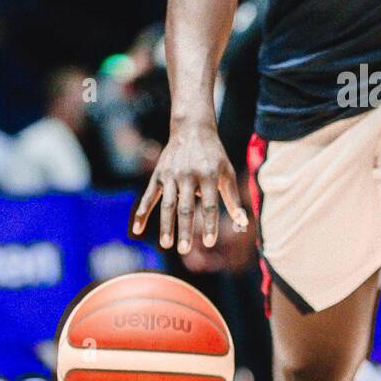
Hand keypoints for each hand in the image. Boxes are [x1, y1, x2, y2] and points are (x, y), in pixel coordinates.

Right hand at [131, 122, 247, 252]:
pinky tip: (138, 229)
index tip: (209, 242)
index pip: (210, 205)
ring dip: (166, 225)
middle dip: (184, 229)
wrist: (192, 130)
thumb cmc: (214, 156)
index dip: (209, 224)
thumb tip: (243, 224)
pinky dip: (142, 213)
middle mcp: (189, 175)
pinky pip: (148, 196)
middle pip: (186, 207)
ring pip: (167, 204)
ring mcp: (171, 175)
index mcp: (208, 176)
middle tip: (184, 250)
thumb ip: (232, 199)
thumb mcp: (227, 173)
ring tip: (167, 244)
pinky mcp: (158, 175)